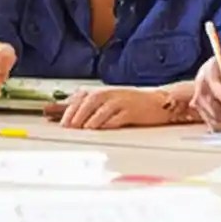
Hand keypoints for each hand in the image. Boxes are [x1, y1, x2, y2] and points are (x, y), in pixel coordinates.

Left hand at [53, 87, 168, 129]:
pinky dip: (108, 123)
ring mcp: (123, 102)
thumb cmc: (131, 105)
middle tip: (69, 128)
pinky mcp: (133, 111)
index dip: (70, 108)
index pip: (82, 97)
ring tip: (83, 129)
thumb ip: (90, 109)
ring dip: (91, 119)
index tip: (62, 122)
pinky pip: (119, 117)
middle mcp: (112, 94)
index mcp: (104, 92)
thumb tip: (68, 118)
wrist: (158, 103)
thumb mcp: (109, 103)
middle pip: (90, 101)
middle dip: (77, 115)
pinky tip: (102, 129)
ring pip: (103, 108)